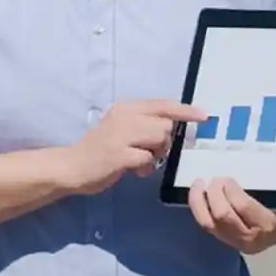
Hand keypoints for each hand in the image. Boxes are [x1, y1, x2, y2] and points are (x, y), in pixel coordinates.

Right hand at [60, 99, 206, 195]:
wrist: (72, 166)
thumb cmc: (100, 149)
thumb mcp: (122, 128)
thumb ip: (144, 124)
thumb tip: (172, 127)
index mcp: (126, 108)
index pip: (162, 104)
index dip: (185, 110)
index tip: (204, 115)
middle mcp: (124, 116)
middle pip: (165, 124)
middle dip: (164, 141)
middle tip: (150, 152)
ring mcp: (121, 134)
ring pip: (160, 138)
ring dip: (155, 154)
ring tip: (140, 162)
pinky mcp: (119, 154)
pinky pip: (147, 159)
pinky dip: (145, 167)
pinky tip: (134, 171)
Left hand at [189, 177, 275, 254]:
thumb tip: (264, 160)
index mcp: (269, 224)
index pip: (243, 206)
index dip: (231, 189)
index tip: (229, 177)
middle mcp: (250, 238)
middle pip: (222, 216)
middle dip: (215, 193)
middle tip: (216, 178)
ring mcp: (235, 242)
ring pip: (208, 224)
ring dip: (199, 201)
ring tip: (199, 183)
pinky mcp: (224, 240)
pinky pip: (206, 225)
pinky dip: (198, 208)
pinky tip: (198, 194)